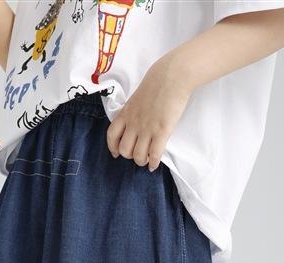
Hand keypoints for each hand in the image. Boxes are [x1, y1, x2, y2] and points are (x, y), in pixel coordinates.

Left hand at [106, 56, 192, 171]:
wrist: (172, 75)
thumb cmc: (157, 81)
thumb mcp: (137, 96)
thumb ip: (133, 110)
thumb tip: (135, 119)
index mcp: (126, 113)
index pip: (112, 135)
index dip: (113, 147)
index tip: (116, 153)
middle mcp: (133, 123)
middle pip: (124, 150)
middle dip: (129, 156)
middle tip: (137, 154)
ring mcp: (147, 128)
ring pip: (137, 155)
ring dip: (141, 161)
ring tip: (146, 159)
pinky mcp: (161, 131)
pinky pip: (154, 154)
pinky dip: (153, 163)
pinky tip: (154, 165)